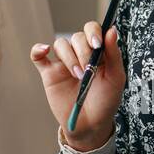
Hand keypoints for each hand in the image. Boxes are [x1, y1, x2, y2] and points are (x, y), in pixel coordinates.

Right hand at [31, 21, 125, 149]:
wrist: (91, 125)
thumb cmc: (106, 101)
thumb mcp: (116, 78)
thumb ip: (114, 54)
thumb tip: (112, 29)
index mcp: (97, 52)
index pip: (92, 29)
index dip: (93, 32)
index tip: (97, 45)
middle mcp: (80, 54)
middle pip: (76, 37)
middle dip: (83, 51)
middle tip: (88, 70)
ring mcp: (63, 63)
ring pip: (60, 45)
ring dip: (69, 58)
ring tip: (78, 76)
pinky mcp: (49, 74)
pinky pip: (38, 56)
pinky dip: (37, 50)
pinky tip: (44, 51)